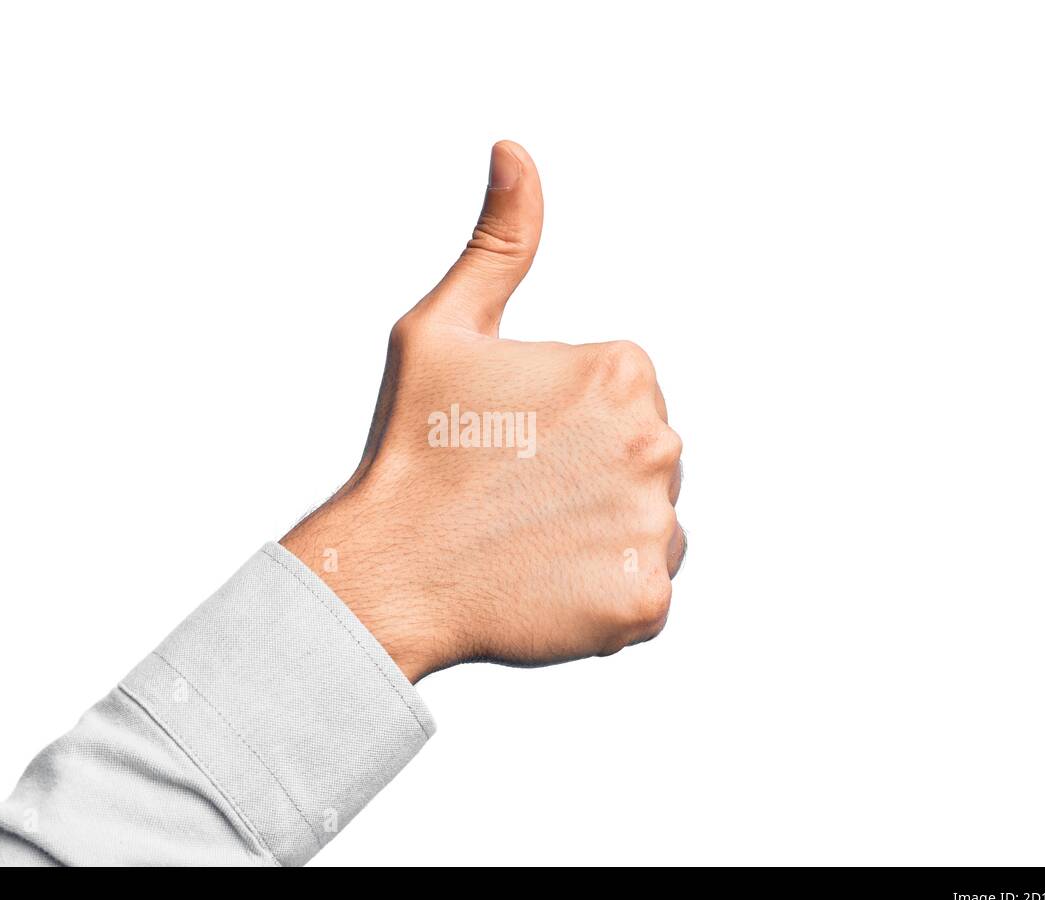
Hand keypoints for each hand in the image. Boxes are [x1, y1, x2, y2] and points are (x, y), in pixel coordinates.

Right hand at [282, 141, 683, 681]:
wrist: (385, 571)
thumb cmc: (411, 449)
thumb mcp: (443, 328)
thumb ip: (499, 242)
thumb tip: (515, 152)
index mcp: (622, 369)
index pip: (626, 399)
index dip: (564, 424)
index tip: (511, 446)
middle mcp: (659, 440)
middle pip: (645, 459)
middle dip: (591, 475)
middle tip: (515, 498)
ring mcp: (654, 526)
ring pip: (650, 525)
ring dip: (601, 535)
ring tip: (527, 543)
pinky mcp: (644, 602)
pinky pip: (642, 591)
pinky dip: (602, 595)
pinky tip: (543, 587)